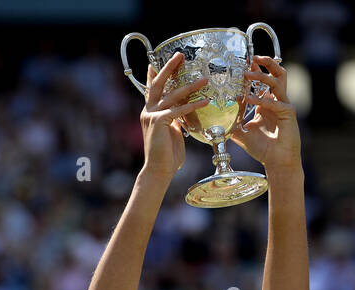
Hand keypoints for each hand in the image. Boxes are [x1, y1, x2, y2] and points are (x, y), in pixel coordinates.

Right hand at [139, 51, 207, 182]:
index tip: (154, 63)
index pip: (151, 89)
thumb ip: (174, 120)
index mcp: (150, 112)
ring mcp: (152, 116)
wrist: (159, 170)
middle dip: (169, 68)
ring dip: (190, 86)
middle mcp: (148, 111)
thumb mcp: (171, 132)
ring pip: (172, 95)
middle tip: (180, 55)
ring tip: (204, 79)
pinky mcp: (159, 122)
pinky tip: (206, 101)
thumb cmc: (167, 155)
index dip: (153, 75)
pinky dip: (193, 106)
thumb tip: (181, 114)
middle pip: (158, 84)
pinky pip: (179, 110)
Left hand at [230, 56, 301, 174]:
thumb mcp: (242, 133)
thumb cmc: (263, 148)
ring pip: (276, 82)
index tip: (244, 63)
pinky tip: (247, 98)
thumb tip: (215, 118)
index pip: (264, 80)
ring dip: (261, 76)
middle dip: (266, 63)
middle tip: (252, 58)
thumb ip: (232, 123)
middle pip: (277, 73)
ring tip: (247, 74)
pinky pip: (275, 102)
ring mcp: (284, 105)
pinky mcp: (288, 113)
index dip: (256, 69)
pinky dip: (260, 99)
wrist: (277, 162)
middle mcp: (277, 101)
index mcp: (268, 103)